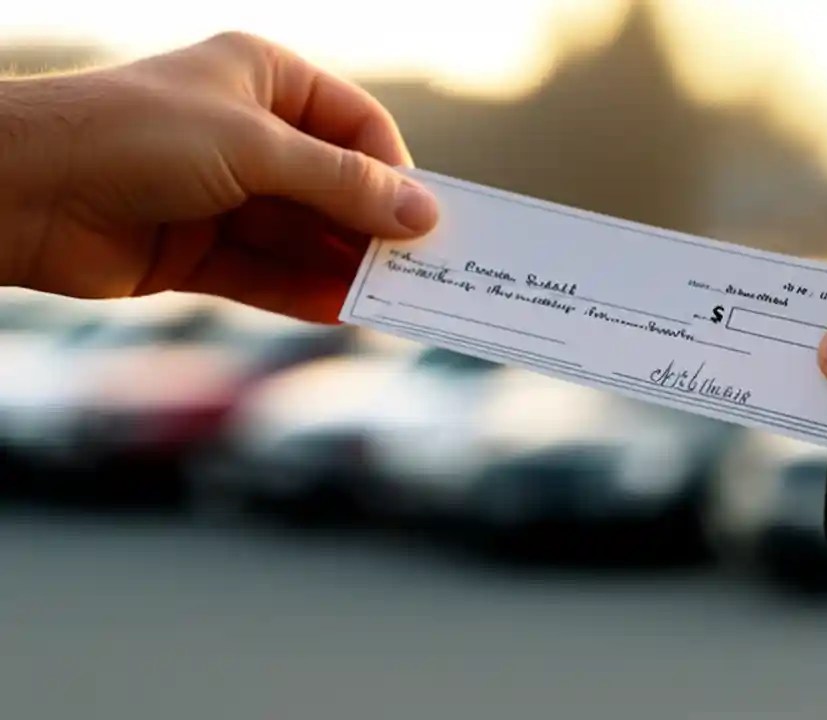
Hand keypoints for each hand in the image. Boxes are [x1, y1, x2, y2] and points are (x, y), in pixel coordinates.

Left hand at [0, 32, 437, 322]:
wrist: (20, 188)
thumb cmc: (135, 134)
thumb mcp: (256, 148)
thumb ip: (343, 186)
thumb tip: (423, 214)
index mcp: (265, 78)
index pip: (356, 126)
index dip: (393, 171)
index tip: (424, 219)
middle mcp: (248, 134)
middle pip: (334, 187)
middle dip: (372, 227)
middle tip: (420, 269)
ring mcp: (223, 195)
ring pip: (303, 236)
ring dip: (343, 266)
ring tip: (391, 300)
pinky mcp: (198, 251)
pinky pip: (267, 274)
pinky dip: (303, 293)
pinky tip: (342, 312)